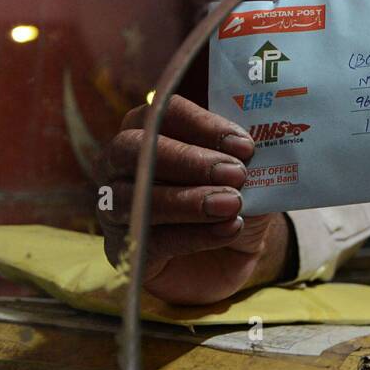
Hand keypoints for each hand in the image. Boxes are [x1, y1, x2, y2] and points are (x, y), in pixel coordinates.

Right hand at [97, 96, 291, 303]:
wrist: (231, 256)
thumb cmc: (232, 198)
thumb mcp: (247, 171)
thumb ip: (245, 154)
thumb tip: (255, 144)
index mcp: (152, 128)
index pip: (165, 112)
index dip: (202, 125)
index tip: (244, 145)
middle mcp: (122, 163)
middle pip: (135, 148)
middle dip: (188, 160)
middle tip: (236, 174)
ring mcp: (115, 207)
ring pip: (135, 197)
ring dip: (189, 200)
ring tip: (233, 205)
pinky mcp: (123, 250)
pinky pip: (149, 239)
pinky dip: (193, 235)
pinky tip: (227, 230)